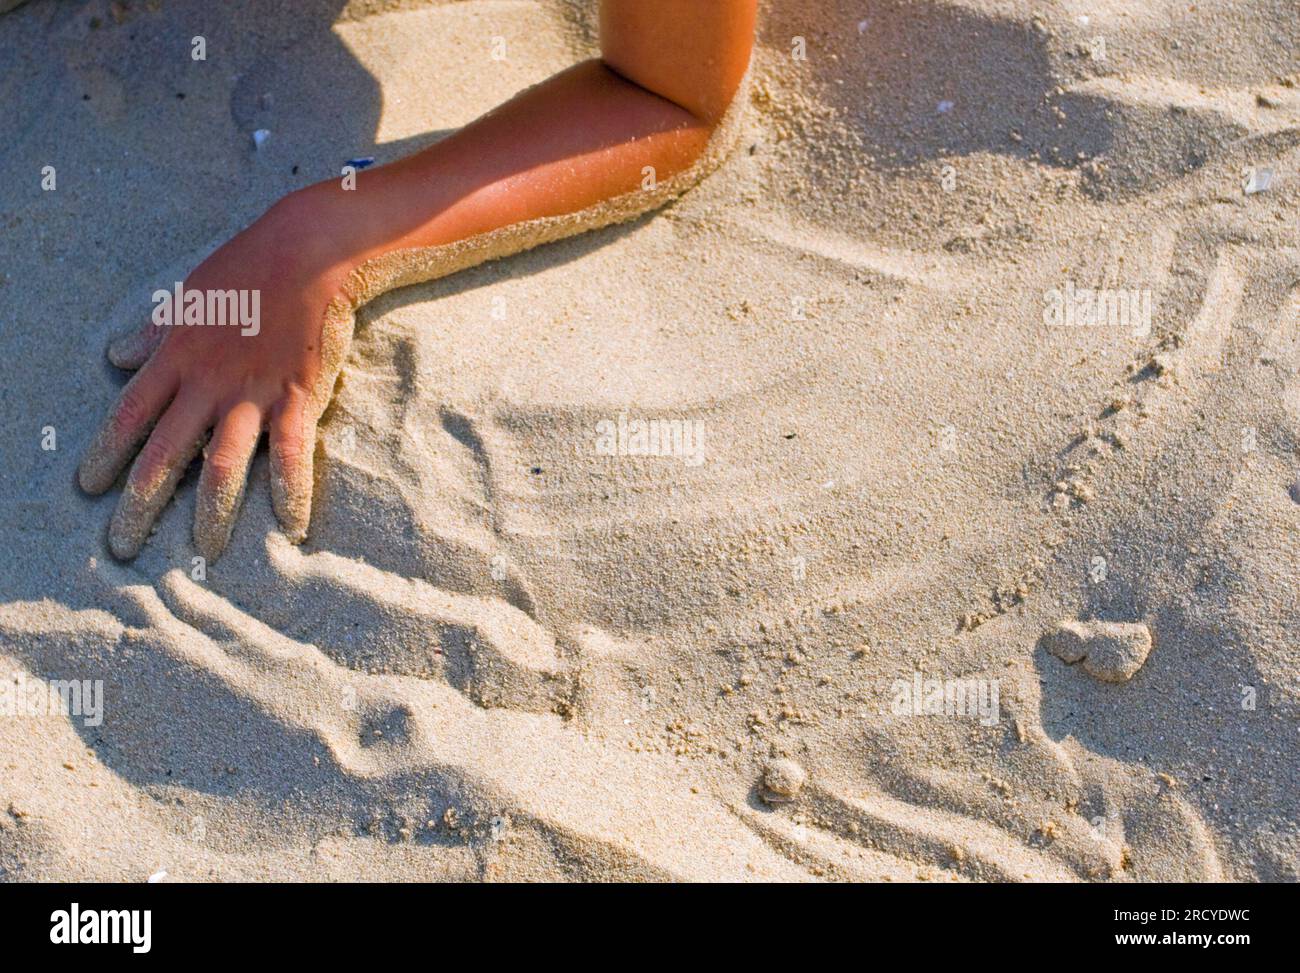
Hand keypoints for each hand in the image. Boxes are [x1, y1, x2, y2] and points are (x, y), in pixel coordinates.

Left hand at [79, 189, 355, 560]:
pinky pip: (292, 456)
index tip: (87, 487)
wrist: (306, 252)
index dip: (105, 454)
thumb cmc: (247, 270)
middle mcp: (206, 384)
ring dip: (211, 514)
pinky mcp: (297, 399)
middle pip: (164, 455)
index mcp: (176, 357)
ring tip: (202, 552)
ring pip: (222, 466)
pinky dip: (291, 493)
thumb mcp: (188, 296)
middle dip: (140, 504)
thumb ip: (152, 332)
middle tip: (123, 546)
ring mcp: (251, 395)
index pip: (129, 415)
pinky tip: (292, 528)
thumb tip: (114, 357)